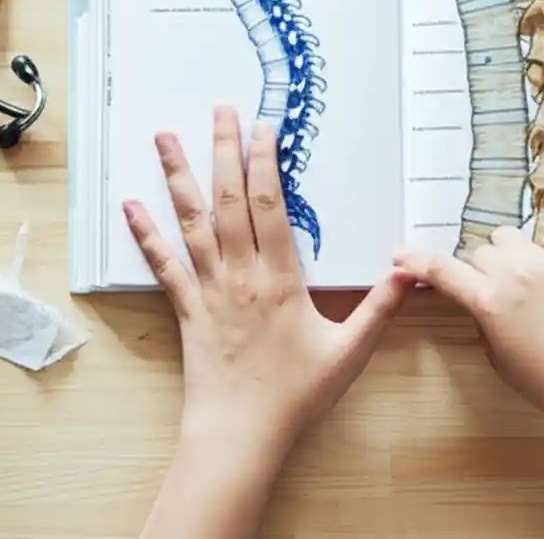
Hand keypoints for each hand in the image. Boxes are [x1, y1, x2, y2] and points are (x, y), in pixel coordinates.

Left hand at [123, 105, 414, 458]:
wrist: (241, 434)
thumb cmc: (297, 396)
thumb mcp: (351, 352)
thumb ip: (381, 308)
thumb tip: (412, 270)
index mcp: (281, 279)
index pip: (270, 206)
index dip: (265, 162)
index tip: (263, 126)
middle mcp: (241, 274)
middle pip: (228, 199)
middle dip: (223, 149)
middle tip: (219, 108)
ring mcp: (209, 290)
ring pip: (192, 222)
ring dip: (178, 176)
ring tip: (164, 136)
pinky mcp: (186, 310)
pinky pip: (163, 264)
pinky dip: (146, 233)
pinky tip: (131, 205)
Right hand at [394, 226, 543, 428]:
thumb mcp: (502, 359)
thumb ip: (485, 322)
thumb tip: (484, 301)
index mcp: (490, 302)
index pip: (443, 271)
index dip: (417, 262)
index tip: (401, 254)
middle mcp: (518, 273)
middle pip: (481, 251)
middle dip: (482, 269)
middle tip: (499, 295)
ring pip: (516, 241)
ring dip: (512, 257)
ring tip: (532, 288)